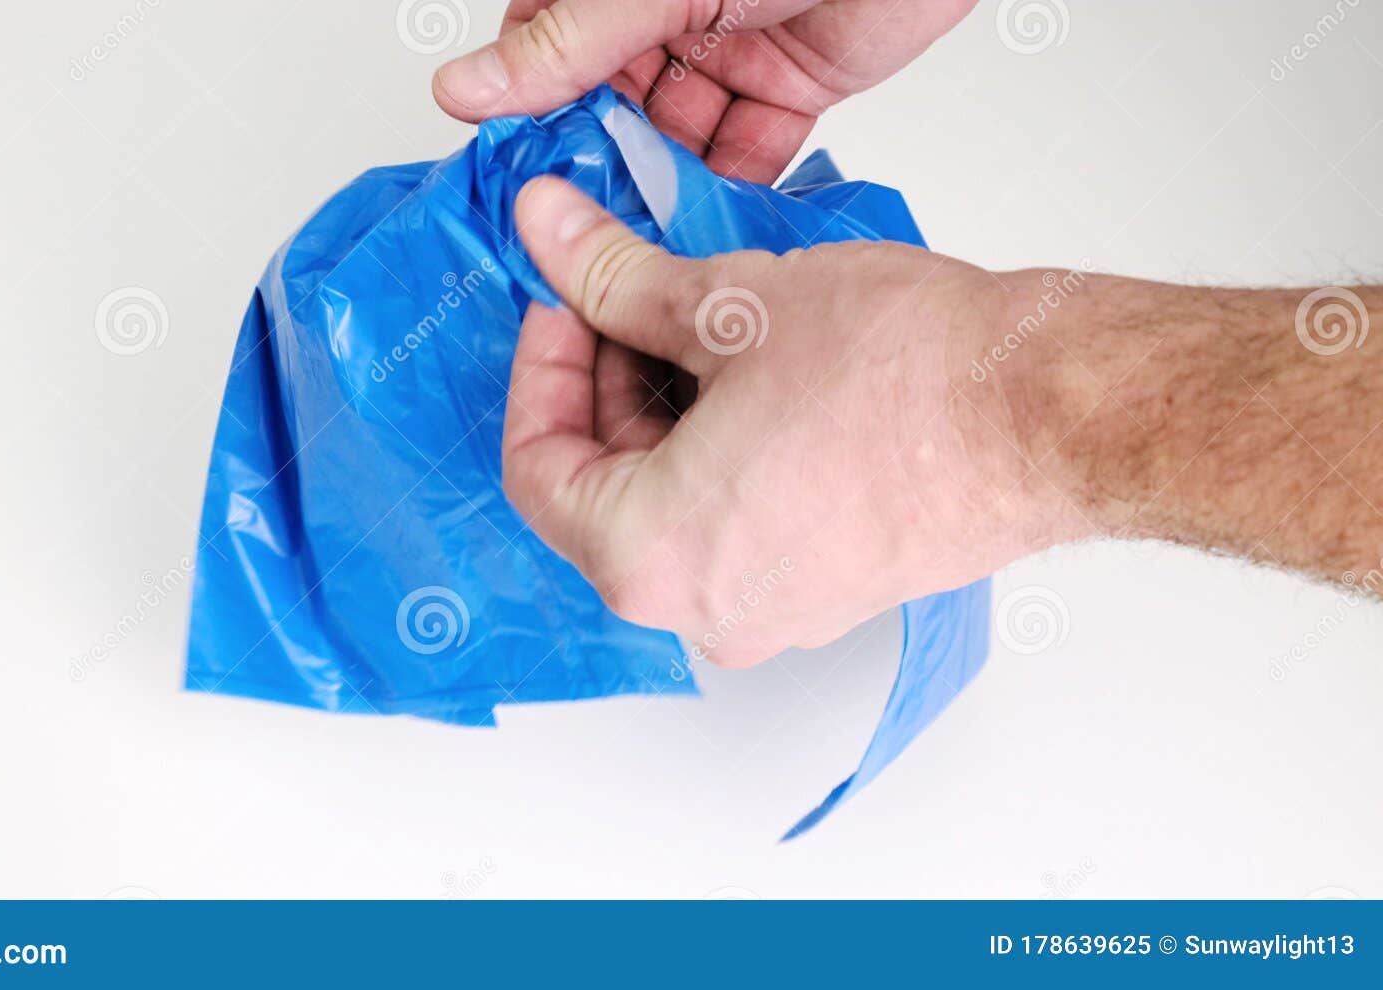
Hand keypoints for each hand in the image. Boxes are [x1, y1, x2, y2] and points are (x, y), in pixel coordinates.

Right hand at [434, 0, 976, 183]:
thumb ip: (567, 44)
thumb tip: (466, 87)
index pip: (548, 44)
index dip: (530, 106)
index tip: (513, 172)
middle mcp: (670, 8)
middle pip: (612, 100)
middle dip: (600, 158)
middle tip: (576, 223)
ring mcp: (730, 45)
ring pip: (676, 134)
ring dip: (661, 181)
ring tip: (639, 240)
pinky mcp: (791, 81)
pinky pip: (748, 147)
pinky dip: (731, 184)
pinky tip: (707, 225)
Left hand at [501, 177, 1072, 665]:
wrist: (1045, 416)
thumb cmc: (905, 380)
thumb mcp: (725, 305)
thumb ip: (613, 277)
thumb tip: (549, 234)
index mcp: (648, 558)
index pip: (537, 466)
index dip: (541, 365)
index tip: (568, 299)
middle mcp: (703, 609)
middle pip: (603, 489)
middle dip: (605, 381)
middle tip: (629, 293)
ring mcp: (771, 610)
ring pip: (672, 503)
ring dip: (666, 410)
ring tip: (703, 319)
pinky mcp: (826, 591)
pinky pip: (736, 520)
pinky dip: (722, 448)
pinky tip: (756, 370)